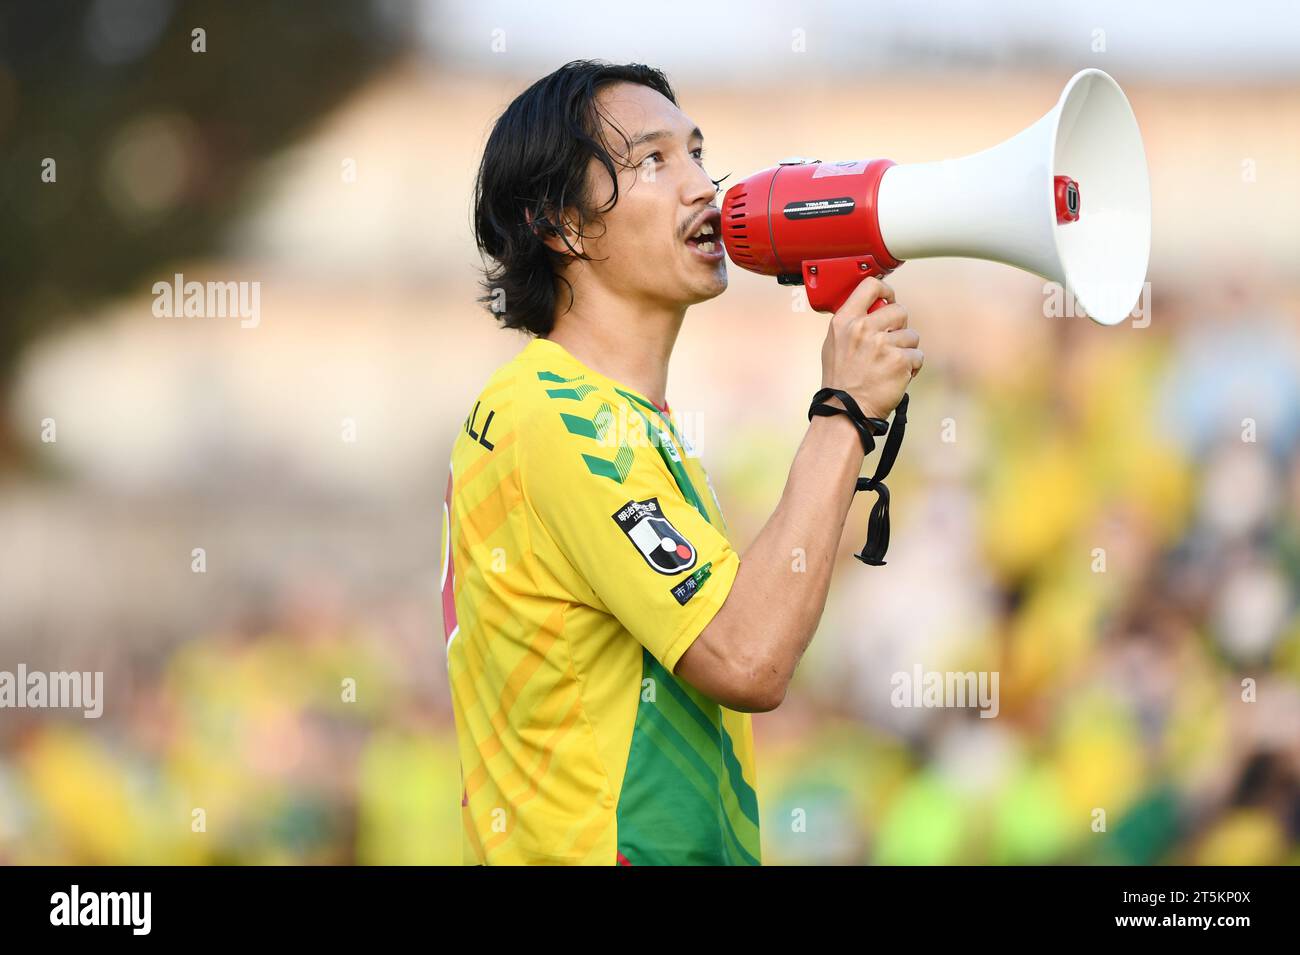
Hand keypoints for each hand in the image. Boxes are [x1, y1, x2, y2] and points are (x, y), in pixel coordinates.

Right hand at [819, 277, 921, 419]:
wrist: (845, 411)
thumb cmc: (840, 381)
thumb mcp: (834, 344)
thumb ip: (852, 324)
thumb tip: (875, 307)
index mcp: (844, 321)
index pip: (870, 286)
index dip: (886, 290)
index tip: (889, 299)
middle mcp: (862, 329)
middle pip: (899, 310)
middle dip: (900, 327)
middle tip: (891, 344)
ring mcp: (882, 344)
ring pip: (911, 336)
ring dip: (906, 351)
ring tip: (890, 366)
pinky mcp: (899, 361)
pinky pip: (917, 356)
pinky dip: (911, 368)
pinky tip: (896, 377)